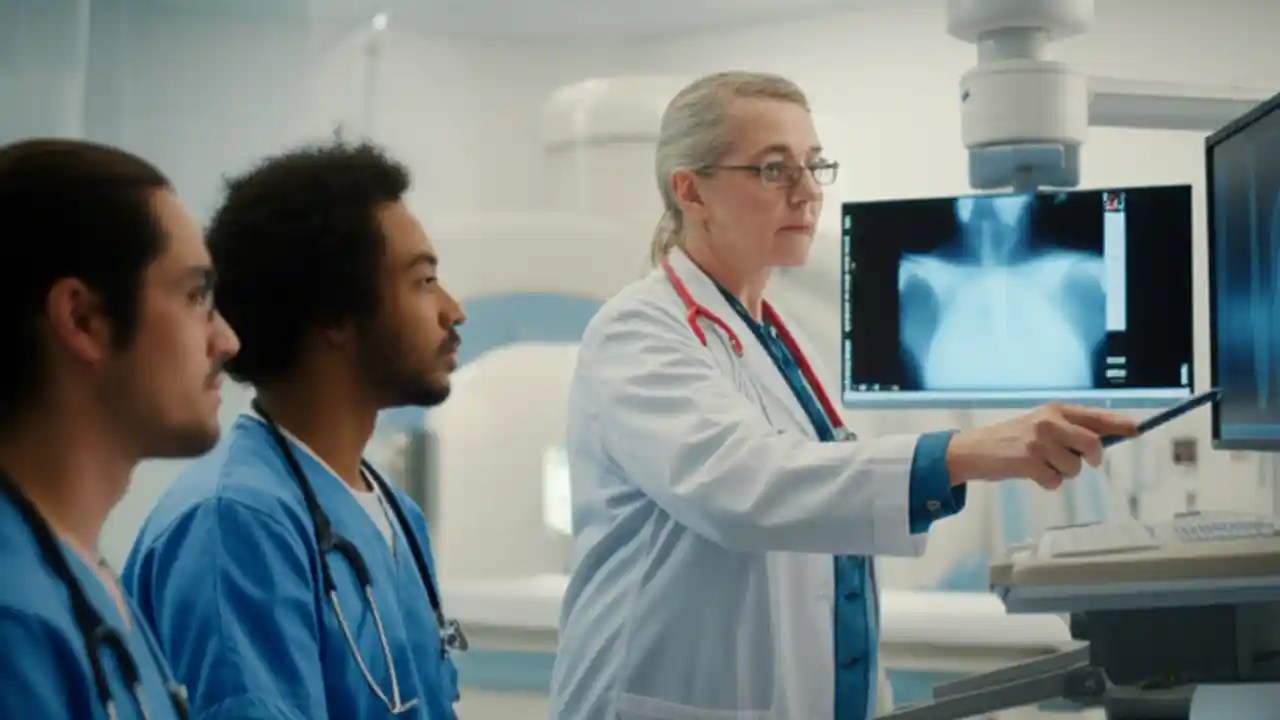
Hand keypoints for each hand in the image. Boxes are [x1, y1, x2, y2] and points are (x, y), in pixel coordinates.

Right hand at [945, 403, 1137, 489]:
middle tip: (1084, 463)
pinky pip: (1055, 481)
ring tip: (1042, 465)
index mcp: (1054, 410)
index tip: (1136, 429)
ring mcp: (1039, 441)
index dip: (1118, 423)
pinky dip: (1047, 483)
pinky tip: (1030, 473)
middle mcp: (1049, 422)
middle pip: (1092, 444)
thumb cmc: (1010, 439)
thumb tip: (1105, 442)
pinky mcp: (1029, 461)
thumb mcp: (1040, 425)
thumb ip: (1069, 430)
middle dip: (1091, 458)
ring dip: (1063, 473)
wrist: (973, 449)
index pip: (1094, 416)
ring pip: (1074, 467)